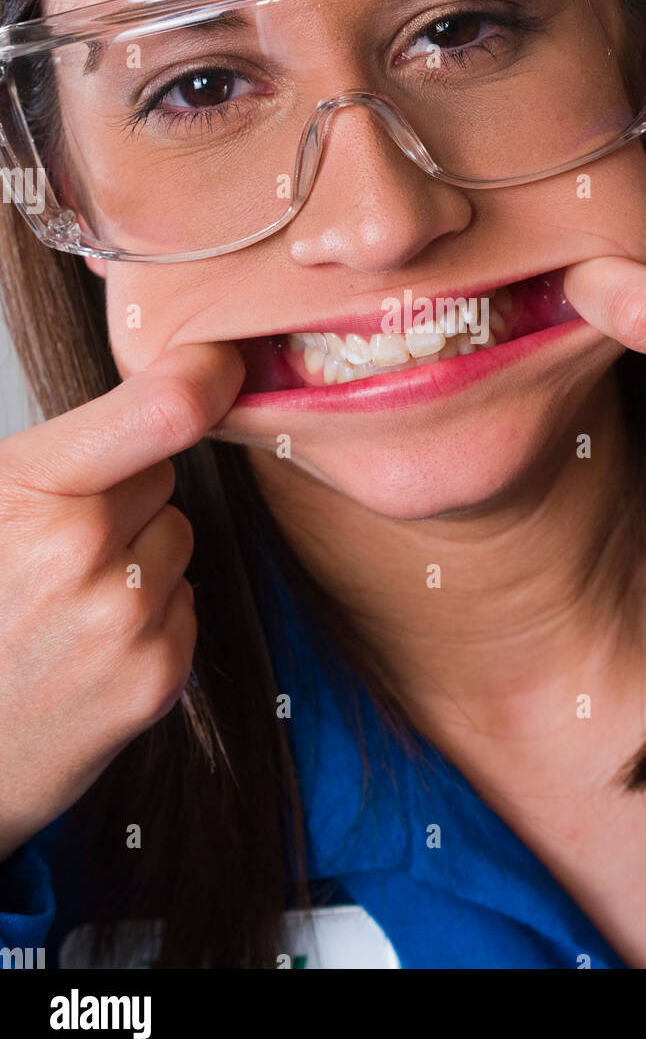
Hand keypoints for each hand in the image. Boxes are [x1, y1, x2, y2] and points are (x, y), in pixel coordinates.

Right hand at [0, 342, 243, 862]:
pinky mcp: (156, 677)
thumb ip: (64, 456)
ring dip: (140, 559)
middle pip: (163, 476)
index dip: (204, 376)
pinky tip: (86, 647)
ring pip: (178, 538)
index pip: (159, 412)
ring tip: (65, 603)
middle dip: (124, 496)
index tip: (224, 362)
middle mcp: (80, 552)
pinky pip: (186, 602)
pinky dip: (150, 618)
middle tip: (56, 548)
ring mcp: (124, 621)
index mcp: (28, 491)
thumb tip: (171, 394)